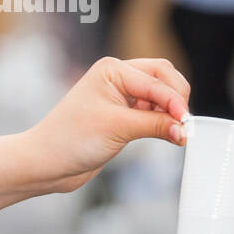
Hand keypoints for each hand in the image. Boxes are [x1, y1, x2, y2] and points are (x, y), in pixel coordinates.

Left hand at [21, 57, 190, 193]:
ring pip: (161, 94)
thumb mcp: (118, 129)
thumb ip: (156, 125)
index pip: (156, 80)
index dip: (174, 102)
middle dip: (176, 99)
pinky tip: (167, 134)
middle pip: (164, 78)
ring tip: (175, 133)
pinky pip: (154, 111)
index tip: (186, 124)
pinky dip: (164, 121)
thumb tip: (184, 129)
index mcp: (112, 70)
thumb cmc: (70, 139)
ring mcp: (121, 95)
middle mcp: (118, 77)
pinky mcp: (124, 114)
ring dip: (171, 111)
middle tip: (184, 124)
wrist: (46, 163)